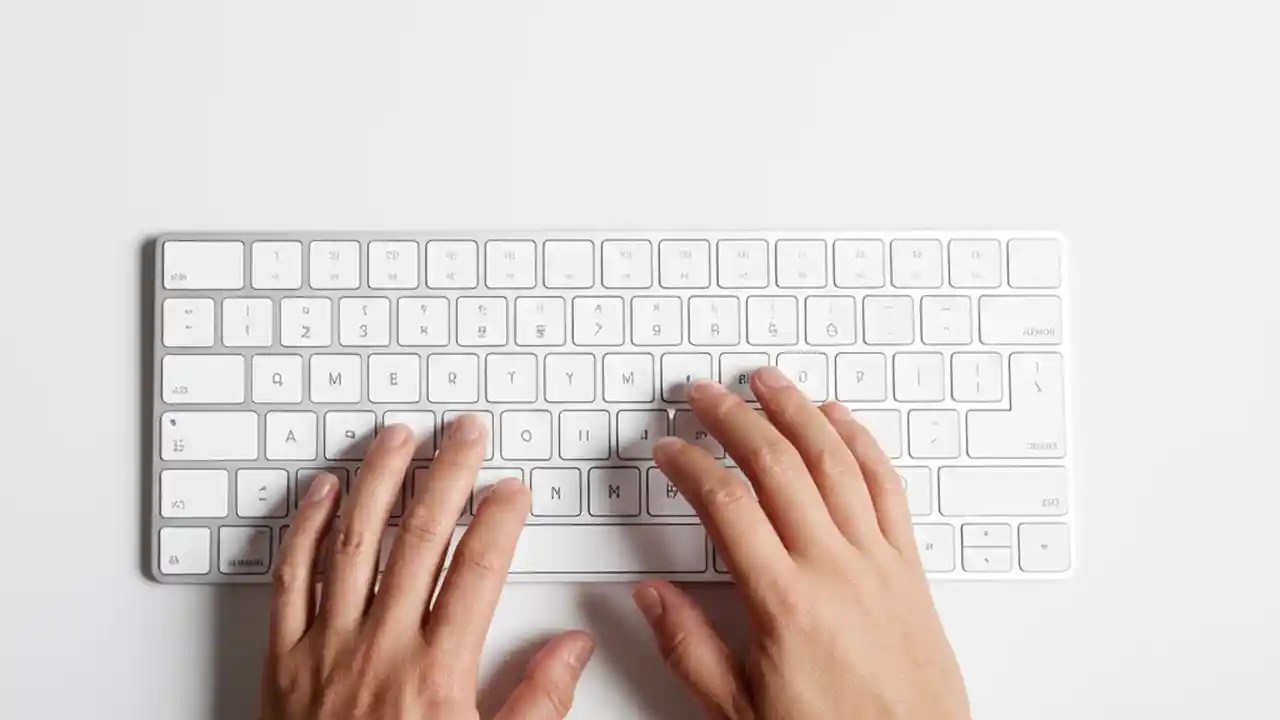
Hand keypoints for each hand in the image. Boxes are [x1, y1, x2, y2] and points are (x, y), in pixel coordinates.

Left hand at [260, 417, 594, 719]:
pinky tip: (325, 492)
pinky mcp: (282, 659)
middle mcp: (381, 649)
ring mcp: (326, 648)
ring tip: (398, 439)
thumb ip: (536, 704)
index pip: (478, 571)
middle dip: (449, 475)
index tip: (513, 490)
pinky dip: (306, 529)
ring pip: (354, 543)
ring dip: (380, 481)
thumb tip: (571, 650)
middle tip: (466, 434)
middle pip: (420, 540)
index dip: (500, 520)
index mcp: (437, 674)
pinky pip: (290, 579)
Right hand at [635, 367, 969, 719]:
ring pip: (835, 461)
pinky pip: (886, 486)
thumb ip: (690, 648)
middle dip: (735, 418)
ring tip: (768, 382)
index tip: (669, 449)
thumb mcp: (741, 710)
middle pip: (778, 465)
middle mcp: (834, 570)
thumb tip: (651, 596)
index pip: (726, 507)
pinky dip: (861, 442)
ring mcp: (877, 562)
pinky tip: (839, 420)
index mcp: (784, 603)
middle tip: (705, 394)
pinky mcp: (909, 567)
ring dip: (796, 411)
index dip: (691, 466)